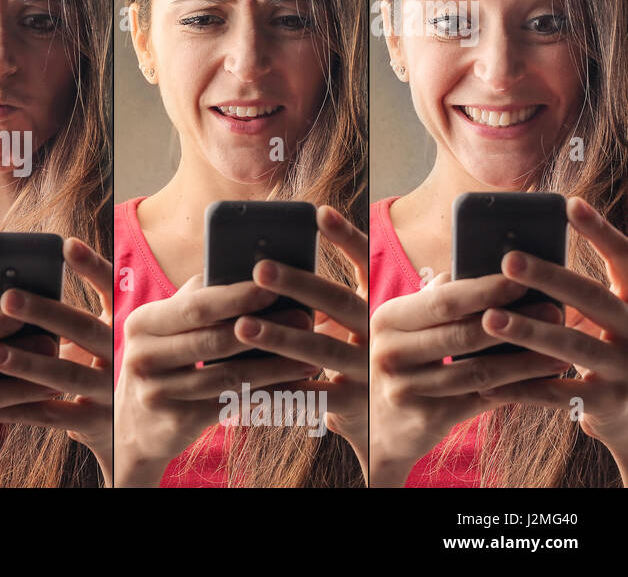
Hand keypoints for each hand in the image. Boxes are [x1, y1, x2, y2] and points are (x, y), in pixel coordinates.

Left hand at [0, 238, 113, 482]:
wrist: (130, 432)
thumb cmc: (97, 369)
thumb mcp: (95, 340)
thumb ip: (63, 317)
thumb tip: (8, 290)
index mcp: (122, 326)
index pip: (112, 290)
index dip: (92, 268)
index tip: (66, 245)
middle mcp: (122, 356)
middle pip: (85, 329)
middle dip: (44, 312)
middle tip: (6, 297)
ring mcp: (111, 392)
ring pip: (66, 375)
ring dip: (25, 363)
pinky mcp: (95, 425)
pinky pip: (51, 414)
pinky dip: (19, 406)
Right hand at [115, 278, 314, 485]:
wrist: (135, 427)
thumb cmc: (163, 365)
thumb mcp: (164, 331)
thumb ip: (195, 302)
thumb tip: (245, 272)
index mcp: (142, 323)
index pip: (195, 306)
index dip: (237, 297)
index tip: (275, 287)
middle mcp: (142, 356)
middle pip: (213, 341)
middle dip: (264, 330)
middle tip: (305, 320)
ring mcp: (156, 393)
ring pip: (227, 376)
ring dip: (273, 368)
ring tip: (309, 358)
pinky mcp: (176, 422)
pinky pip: (231, 405)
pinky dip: (266, 396)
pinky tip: (293, 388)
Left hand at [243, 206, 369, 474]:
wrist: (401, 430)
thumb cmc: (373, 365)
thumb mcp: (371, 328)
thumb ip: (337, 298)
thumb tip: (309, 256)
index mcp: (381, 309)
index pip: (366, 266)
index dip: (346, 239)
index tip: (320, 213)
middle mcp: (381, 336)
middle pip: (338, 303)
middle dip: (298, 284)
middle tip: (259, 268)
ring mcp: (369, 373)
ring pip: (320, 349)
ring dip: (279, 337)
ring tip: (241, 324)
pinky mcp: (354, 408)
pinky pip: (311, 395)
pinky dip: (277, 388)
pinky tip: (246, 381)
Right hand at [370, 272, 567, 486]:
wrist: (379, 424)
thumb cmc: (404, 360)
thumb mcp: (406, 326)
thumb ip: (437, 298)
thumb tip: (481, 267)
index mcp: (386, 319)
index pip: (444, 301)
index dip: (487, 290)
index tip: (526, 279)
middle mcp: (389, 352)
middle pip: (463, 335)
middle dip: (515, 323)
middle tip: (555, 311)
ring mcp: (405, 389)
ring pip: (477, 372)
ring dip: (524, 362)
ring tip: (560, 352)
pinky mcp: (425, 419)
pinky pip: (481, 401)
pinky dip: (515, 390)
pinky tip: (541, 381)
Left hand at [476, 198, 627, 478]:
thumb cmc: (611, 353)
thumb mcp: (610, 319)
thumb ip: (578, 294)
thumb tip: (515, 257)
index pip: (626, 261)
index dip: (601, 233)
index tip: (570, 205)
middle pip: (595, 298)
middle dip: (550, 277)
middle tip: (508, 260)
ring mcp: (627, 369)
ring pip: (574, 346)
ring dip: (528, 331)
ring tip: (489, 318)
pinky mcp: (607, 404)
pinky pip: (557, 392)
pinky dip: (521, 385)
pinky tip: (489, 377)